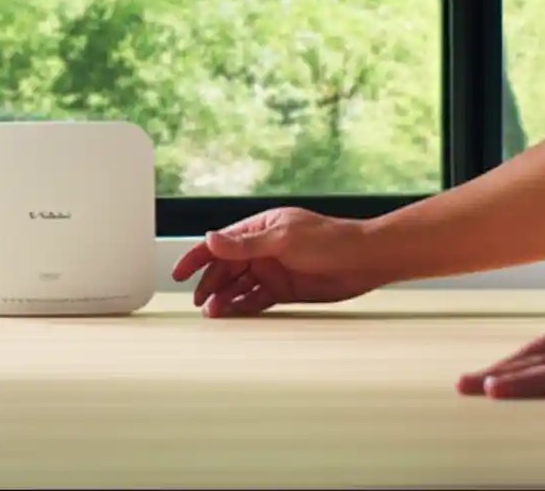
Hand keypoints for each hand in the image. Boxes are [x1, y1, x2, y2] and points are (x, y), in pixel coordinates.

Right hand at [170, 207, 385, 317]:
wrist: (365, 259)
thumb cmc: (330, 240)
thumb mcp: (283, 239)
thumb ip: (245, 243)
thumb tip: (210, 239)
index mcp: (258, 230)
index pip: (219, 244)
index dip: (196, 257)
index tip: (178, 272)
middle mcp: (262, 250)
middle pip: (225, 269)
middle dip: (209, 284)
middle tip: (198, 302)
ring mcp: (272, 270)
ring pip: (239, 287)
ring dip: (224, 298)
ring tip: (213, 313)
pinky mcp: (284, 289)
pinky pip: (256, 300)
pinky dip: (242, 307)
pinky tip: (232, 314)